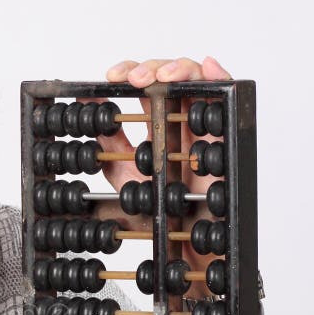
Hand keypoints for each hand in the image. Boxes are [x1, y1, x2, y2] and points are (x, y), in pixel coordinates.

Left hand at [100, 57, 231, 314]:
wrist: (184, 247)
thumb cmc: (159, 215)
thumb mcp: (124, 180)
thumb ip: (108, 151)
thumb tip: (86, 116)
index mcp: (152, 127)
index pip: (139, 88)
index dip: (124, 74)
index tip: (106, 80)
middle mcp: (177, 122)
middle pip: (166, 77)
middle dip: (146, 69)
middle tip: (129, 81)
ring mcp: (201, 127)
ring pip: (195, 80)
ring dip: (176, 68)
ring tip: (159, 76)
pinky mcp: (222, 137)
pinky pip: (227, 100)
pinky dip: (218, 77)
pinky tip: (206, 67)